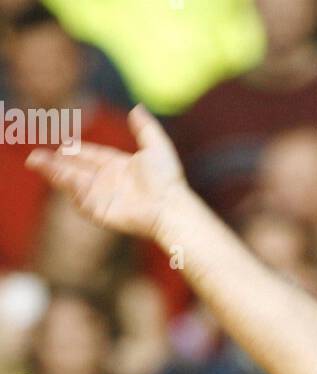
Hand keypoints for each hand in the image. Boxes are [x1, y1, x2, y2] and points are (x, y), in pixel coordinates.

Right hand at [25, 105, 186, 240]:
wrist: (170, 206)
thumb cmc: (168, 180)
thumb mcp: (157, 146)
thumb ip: (145, 127)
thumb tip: (137, 108)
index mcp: (120, 166)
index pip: (93, 157)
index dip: (78, 152)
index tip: (64, 146)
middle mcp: (110, 183)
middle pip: (77, 171)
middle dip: (55, 163)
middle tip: (36, 156)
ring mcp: (105, 198)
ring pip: (73, 183)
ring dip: (54, 173)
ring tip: (36, 162)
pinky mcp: (102, 212)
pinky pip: (80, 199)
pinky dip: (69, 187)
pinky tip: (58, 175)